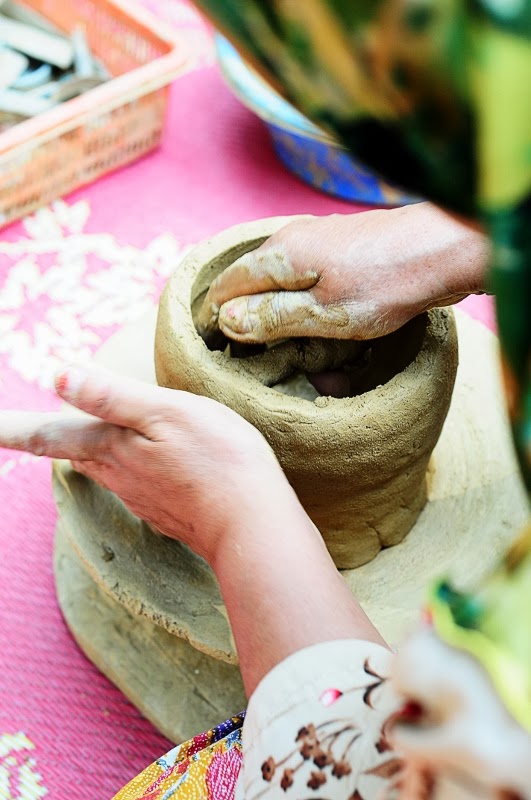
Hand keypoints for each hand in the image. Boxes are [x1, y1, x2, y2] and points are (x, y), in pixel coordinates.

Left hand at [0, 365, 385, 695]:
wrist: (253, 525)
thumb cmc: (218, 460)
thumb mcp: (168, 412)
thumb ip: (112, 395)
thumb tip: (56, 375)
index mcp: (111, 447)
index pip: (47, 434)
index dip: (10, 428)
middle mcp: (118, 476)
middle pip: (71, 452)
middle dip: (47, 437)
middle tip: (23, 425)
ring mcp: (142, 498)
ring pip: (104, 466)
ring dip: (89, 449)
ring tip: (84, 431)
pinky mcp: (167, 510)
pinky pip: (135, 482)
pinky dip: (128, 465)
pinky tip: (148, 459)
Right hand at [198, 203, 487, 344]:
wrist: (442, 250)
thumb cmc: (386, 284)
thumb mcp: (324, 314)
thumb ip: (272, 317)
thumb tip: (225, 320)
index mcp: (280, 253)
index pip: (227, 284)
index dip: (215, 315)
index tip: (214, 345)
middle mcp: (291, 237)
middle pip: (248, 276)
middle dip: (240, 309)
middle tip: (240, 347)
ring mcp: (316, 237)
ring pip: (275, 274)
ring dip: (267, 302)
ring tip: (269, 335)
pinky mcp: (338, 245)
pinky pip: (300, 270)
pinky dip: (293, 293)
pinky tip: (305, 312)